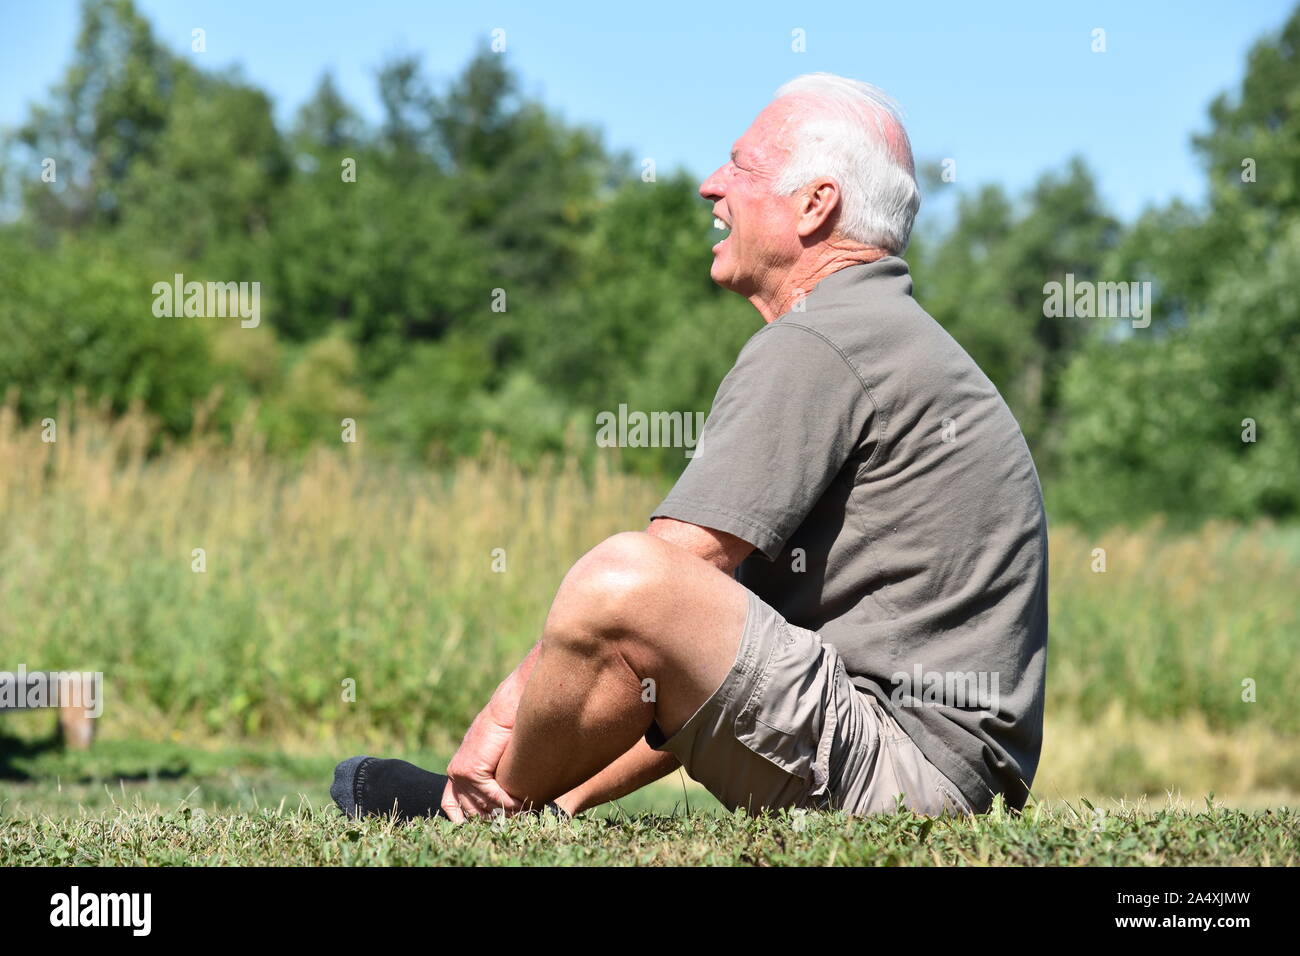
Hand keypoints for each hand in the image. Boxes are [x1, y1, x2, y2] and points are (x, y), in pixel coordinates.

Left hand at [440, 680, 527, 821]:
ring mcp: (461, 773)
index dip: (462, 819)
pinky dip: (508, 802)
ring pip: (484, 804)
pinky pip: (492, 796)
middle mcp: (455, 773)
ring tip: (522, 813)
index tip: (476, 829)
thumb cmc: (505, 728)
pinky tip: (523, 803)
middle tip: (510, 823)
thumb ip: (493, 774)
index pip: (451, 803)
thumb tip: (503, 797)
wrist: (506, 708)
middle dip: (490, 818)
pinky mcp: (472, 771)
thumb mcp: (494, 755)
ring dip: (504, 812)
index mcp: (458, 769)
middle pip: (470, 809)